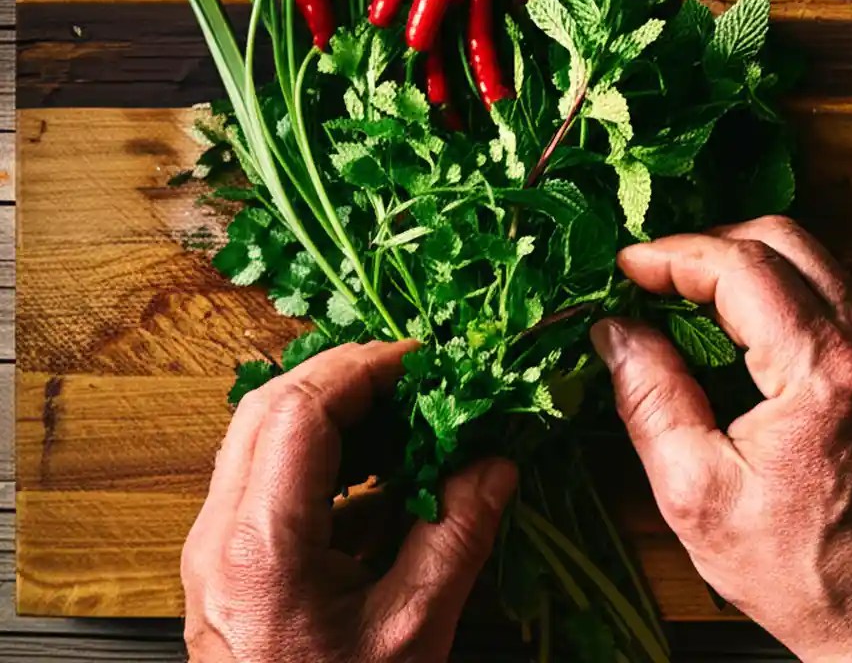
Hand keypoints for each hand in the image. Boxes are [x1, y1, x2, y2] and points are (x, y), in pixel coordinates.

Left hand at [182, 342, 517, 662]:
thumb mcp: (413, 633)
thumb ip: (457, 537)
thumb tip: (495, 463)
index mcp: (259, 548)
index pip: (300, 412)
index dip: (366, 369)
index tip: (427, 362)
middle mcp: (217, 536)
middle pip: (268, 408)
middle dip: (346, 376)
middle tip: (417, 377)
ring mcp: (211, 547)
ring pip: (260, 435)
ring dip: (332, 411)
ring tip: (405, 415)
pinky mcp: (225, 561)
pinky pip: (265, 475)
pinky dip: (322, 455)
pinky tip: (379, 474)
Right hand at [592, 217, 851, 662]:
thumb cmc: (797, 569)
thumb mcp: (696, 493)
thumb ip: (651, 398)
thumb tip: (614, 332)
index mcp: (824, 369)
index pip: (743, 265)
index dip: (674, 255)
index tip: (625, 269)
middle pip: (783, 240)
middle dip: (707, 245)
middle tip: (651, 276)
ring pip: (810, 259)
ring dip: (742, 262)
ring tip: (681, 295)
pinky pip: (827, 293)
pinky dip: (774, 289)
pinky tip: (731, 324)